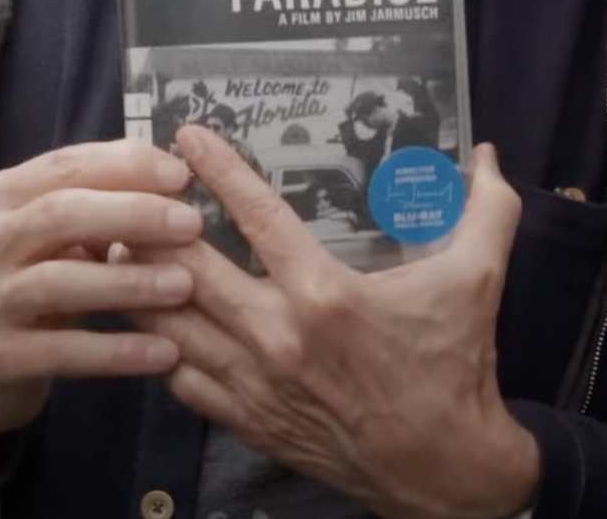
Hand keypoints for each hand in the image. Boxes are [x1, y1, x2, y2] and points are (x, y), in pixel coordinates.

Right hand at [0, 138, 205, 454]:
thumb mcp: (51, 235)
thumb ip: (97, 200)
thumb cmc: (30, 281)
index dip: (125, 166)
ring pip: (59, 281)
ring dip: (128, 281)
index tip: (183, 176)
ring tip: (185, 286)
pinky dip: (118, 351)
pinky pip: (65, 351)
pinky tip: (165, 353)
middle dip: (133, 215)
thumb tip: (173, 174)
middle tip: (192, 225)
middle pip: (60, 215)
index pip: (62, 166)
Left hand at [142, 125, 540, 518]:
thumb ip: (487, 212)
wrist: (446, 470)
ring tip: (117, 245)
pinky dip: (157, 345)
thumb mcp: (479, 283)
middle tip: (132, 188)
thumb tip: (489, 154)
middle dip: (152, 225)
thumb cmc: (456, 371)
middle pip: (190, 269)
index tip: (188, 136)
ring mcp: (257, 383)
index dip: (219, 170)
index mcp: (326, 296)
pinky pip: (181, 379)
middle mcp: (280, 338)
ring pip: (172, 325)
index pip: (258, 217)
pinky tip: (146, 318)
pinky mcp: (247, 420)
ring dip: (140, 283)